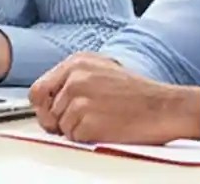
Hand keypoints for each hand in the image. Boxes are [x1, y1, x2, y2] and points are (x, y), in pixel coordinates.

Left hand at [30, 52, 199, 143]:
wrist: (161, 106)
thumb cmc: (136, 92)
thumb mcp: (102, 70)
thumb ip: (72, 79)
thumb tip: (47, 100)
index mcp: (77, 62)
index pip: (38, 89)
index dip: (44, 107)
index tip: (52, 113)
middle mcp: (74, 77)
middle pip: (47, 111)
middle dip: (59, 121)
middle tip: (80, 121)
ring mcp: (79, 98)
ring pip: (59, 126)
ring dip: (76, 129)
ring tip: (101, 119)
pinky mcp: (85, 120)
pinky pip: (72, 138)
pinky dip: (86, 138)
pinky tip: (105, 127)